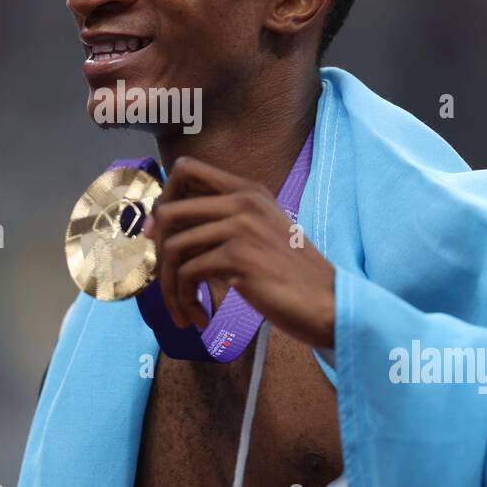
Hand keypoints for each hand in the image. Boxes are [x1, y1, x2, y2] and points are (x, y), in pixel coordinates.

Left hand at [142, 156, 336, 348]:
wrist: (328, 303)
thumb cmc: (291, 276)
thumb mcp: (260, 233)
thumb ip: (223, 221)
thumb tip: (164, 226)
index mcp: (248, 190)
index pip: (186, 169)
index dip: (163, 199)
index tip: (160, 233)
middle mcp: (243, 201)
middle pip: (169, 211)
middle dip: (157, 251)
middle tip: (166, 279)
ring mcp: (241, 226)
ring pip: (172, 247)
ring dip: (169, 287)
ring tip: (184, 309)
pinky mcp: (238, 257)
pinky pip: (187, 274)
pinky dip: (184, 300)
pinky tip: (200, 318)